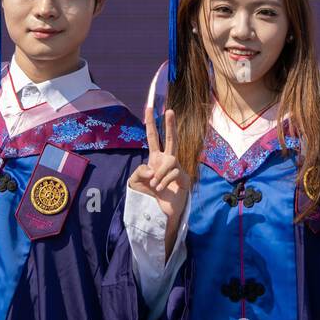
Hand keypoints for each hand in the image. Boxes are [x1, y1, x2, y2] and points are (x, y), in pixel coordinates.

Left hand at [129, 108, 189, 224]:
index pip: (153, 137)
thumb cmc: (149, 196)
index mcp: (155, 158)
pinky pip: (172, 173)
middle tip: (170, 111)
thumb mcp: (136, 182)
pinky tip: (160, 189)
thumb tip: (152, 167)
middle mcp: (167, 160)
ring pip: (169, 161)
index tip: (149, 107)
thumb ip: (139, 171)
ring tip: (154, 185)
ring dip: (159, 173)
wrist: (160, 213)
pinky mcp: (183, 177)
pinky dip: (163, 181)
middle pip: (171, 139)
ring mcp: (177, 168)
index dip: (150, 123)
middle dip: (170, 125)